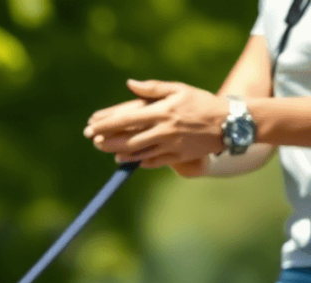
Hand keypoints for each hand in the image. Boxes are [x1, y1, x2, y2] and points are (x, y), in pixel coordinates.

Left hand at [84, 79, 227, 168]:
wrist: (228, 122)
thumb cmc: (201, 102)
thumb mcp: (179, 89)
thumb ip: (153, 89)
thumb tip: (130, 84)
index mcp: (163, 110)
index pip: (126, 119)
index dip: (105, 124)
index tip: (90, 127)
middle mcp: (164, 129)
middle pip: (127, 140)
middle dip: (106, 141)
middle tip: (93, 140)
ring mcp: (169, 145)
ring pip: (136, 153)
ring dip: (117, 153)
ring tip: (105, 149)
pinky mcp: (176, 156)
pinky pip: (150, 162)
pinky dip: (136, 161)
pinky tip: (124, 159)